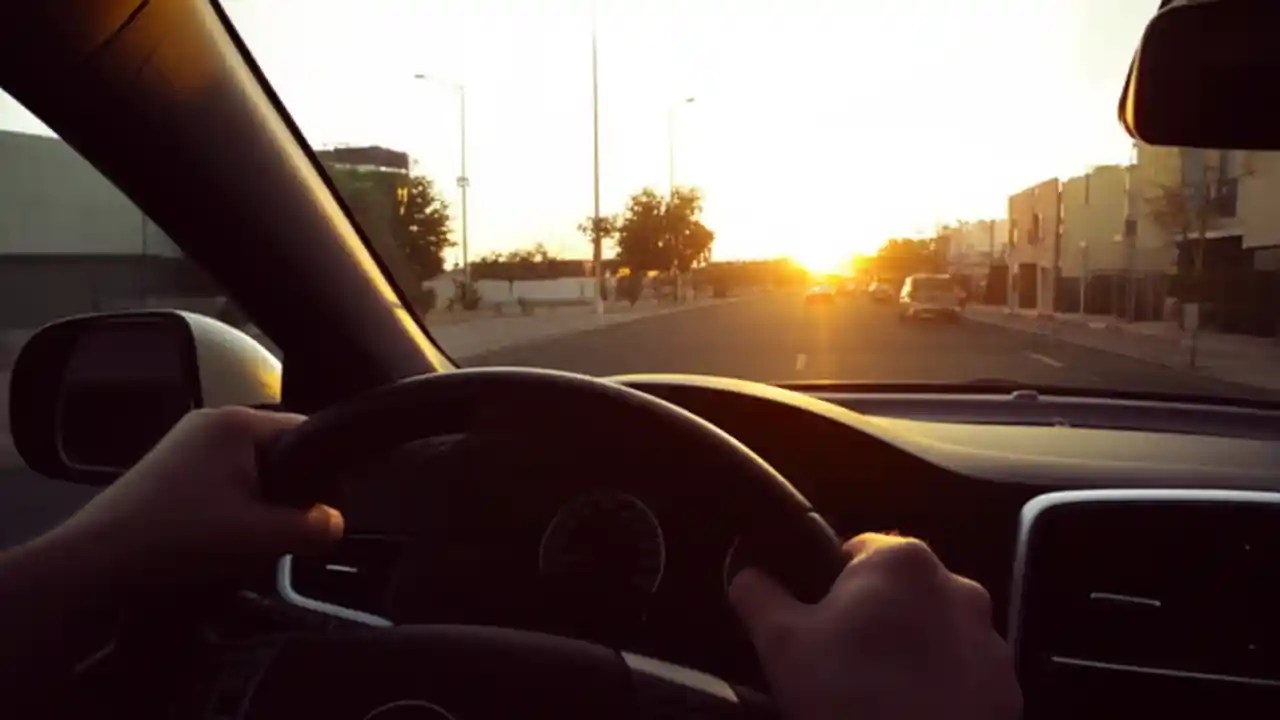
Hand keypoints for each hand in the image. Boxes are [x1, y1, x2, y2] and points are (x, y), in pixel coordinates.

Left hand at [50, 407, 342, 583]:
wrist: (97, 563)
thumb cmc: (182, 537)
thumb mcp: (259, 536)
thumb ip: (311, 527)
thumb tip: (337, 522)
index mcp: (237, 422)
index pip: (308, 432)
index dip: (326, 473)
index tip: (330, 512)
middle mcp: (212, 422)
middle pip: (280, 453)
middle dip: (291, 494)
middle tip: (293, 533)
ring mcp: (187, 444)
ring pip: (253, 471)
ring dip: (262, 505)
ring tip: (257, 540)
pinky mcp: (172, 469)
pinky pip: (225, 482)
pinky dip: (235, 508)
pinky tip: (227, 539)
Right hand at [729, 533, 1019, 719]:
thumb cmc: (844, 693)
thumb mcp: (780, 641)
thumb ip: (758, 594)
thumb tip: (747, 571)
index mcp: (903, 561)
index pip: (855, 551)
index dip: (827, 587)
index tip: (817, 627)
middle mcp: (959, 587)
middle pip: (899, 592)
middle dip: (874, 619)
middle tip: (843, 665)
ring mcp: (992, 642)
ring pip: (935, 633)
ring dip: (912, 652)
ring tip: (880, 696)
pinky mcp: (1008, 690)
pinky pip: (965, 676)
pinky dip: (943, 688)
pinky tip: (913, 713)